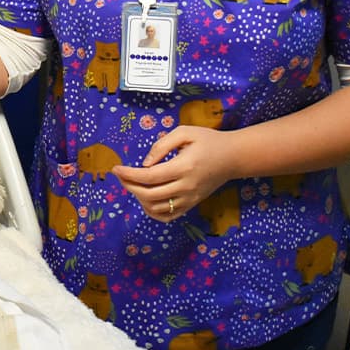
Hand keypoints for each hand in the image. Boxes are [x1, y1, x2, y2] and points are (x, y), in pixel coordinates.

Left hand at [111, 126, 239, 222]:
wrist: (233, 157)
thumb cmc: (208, 140)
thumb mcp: (185, 132)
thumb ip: (161, 146)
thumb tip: (145, 163)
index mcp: (184, 167)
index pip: (149, 176)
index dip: (129, 174)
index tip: (116, 168)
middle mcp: (186, 187)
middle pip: (150, 195)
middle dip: (130, 186)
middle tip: (121, 176)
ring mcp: (190, 198)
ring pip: (157, 209)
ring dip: (139, 199)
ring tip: (134, 185)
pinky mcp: (192, 204)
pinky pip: (169, 216)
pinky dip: (153, 212)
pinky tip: (146, 200)